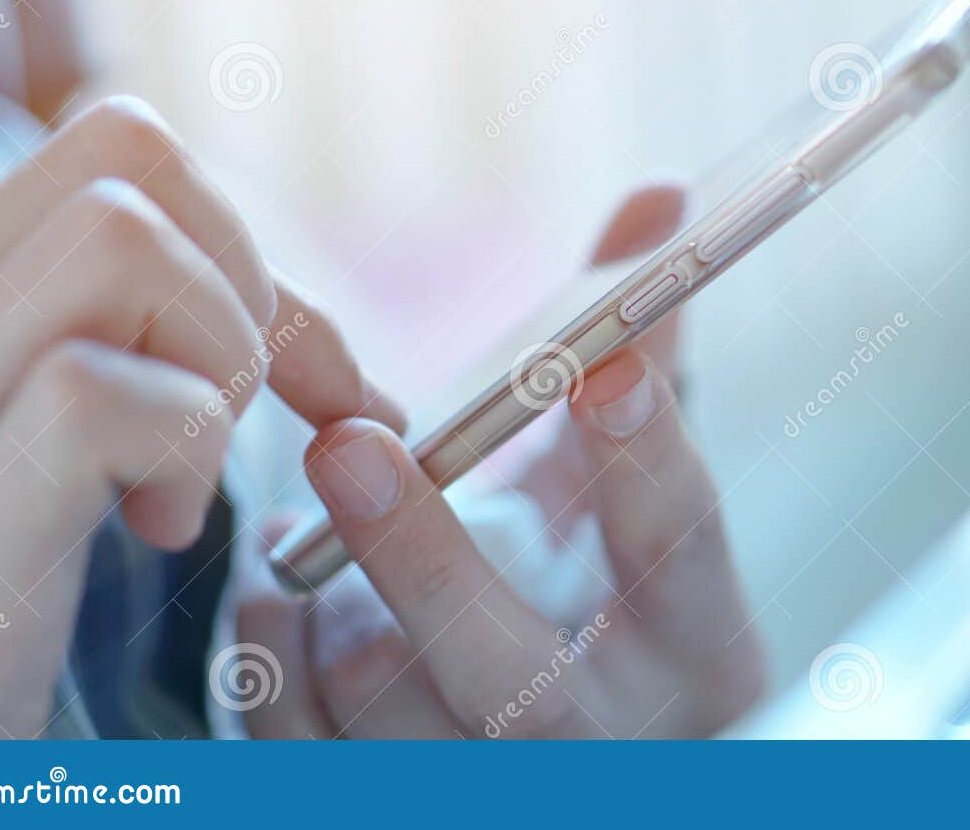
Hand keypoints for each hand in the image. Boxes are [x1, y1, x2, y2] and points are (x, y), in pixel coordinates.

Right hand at [0, 96, 404, 736]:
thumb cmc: (13, 627)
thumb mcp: (78, 460)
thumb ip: (154, 360)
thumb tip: (330, 354)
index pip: (114, 144)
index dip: (245, 242)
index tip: (307, 375)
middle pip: (124, 153)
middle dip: (245, 282)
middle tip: (235, 418)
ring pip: (115, 241)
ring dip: (216, 359)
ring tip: (181, 477)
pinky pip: (93, 395)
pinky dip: (181, 449)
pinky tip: (157, 532)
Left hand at [236, 188, 765, 737]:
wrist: (581, 735)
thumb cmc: (599, 584)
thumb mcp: (629, 484)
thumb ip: (638, 352)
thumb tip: (663, 200)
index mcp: (695, 633)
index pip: (681, 541)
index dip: (647, 449)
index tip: (601, 357)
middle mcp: (609, 732)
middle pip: (517, 675)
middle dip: (430, 560)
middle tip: (350, 444)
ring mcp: (498, 785)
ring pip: (394, 723)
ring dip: (336, 604)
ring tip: (311, 512)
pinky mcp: (398, 806)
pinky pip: (307, 757)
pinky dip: (274, 665)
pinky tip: (274, 596)